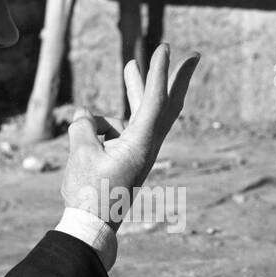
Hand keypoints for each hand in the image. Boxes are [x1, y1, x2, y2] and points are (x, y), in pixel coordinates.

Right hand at [61, 44, 198, 229]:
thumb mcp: (80, 152)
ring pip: (138, 113)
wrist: (91, 226)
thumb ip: (83, 126)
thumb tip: (84, 116)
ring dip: (132, 92)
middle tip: (196, 56)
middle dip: (176, 78)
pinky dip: (101, 126)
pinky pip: (116, 130)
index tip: (164, 49)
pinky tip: (84, 134)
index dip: (160, 72)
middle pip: (166, 105)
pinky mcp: (128, 157)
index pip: (156, 100)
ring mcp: (139, 151)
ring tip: (130, 65)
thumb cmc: (89, 192)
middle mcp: (147, 145)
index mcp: (142, 143)